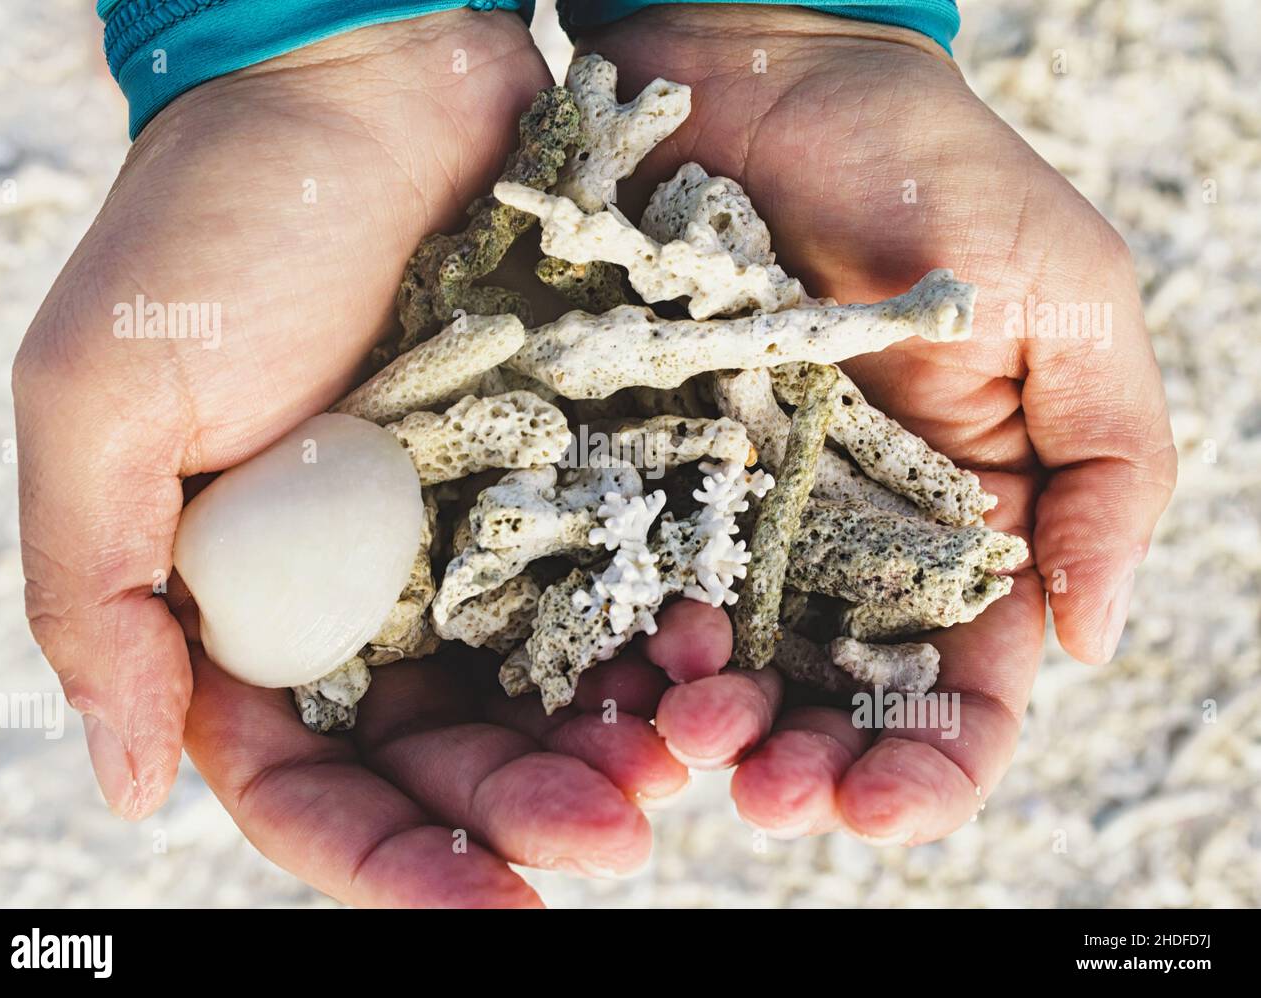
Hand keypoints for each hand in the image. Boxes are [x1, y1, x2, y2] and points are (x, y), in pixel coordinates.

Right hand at [13, 11, 709, 905]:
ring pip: (538, 689)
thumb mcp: (107, 399)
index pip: (305, 777)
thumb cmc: (218, 225)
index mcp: (246, 598)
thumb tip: (125, 786)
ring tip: (679, 767)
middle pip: (440, 753)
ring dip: (603, 745)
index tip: (480, 903)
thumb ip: (98, 593)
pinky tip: (706, 662)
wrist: (368, 81)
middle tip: (613, 837)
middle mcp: (362, 587)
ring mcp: (467, 534)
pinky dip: (652, 636)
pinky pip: (611, 582)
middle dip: (519, 810)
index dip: (383, 856)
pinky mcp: (557, 470)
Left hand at [584, 6, 1176, 844]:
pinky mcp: (650, 465)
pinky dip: (629, 637)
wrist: (776, 82)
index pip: (961, 684)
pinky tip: (618, 666)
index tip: (883, 808)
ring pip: (730, 663)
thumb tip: (1090, 639)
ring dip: (713, 725)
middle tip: (767, 795)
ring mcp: (739, 510)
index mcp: (962, 526)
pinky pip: (637, 575)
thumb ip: (1104, 473)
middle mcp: (846, 540)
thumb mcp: (1068, 309)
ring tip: (688, 738)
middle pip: (833, 701)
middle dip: (810, 766)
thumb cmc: (938, 179)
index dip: (932, 763)